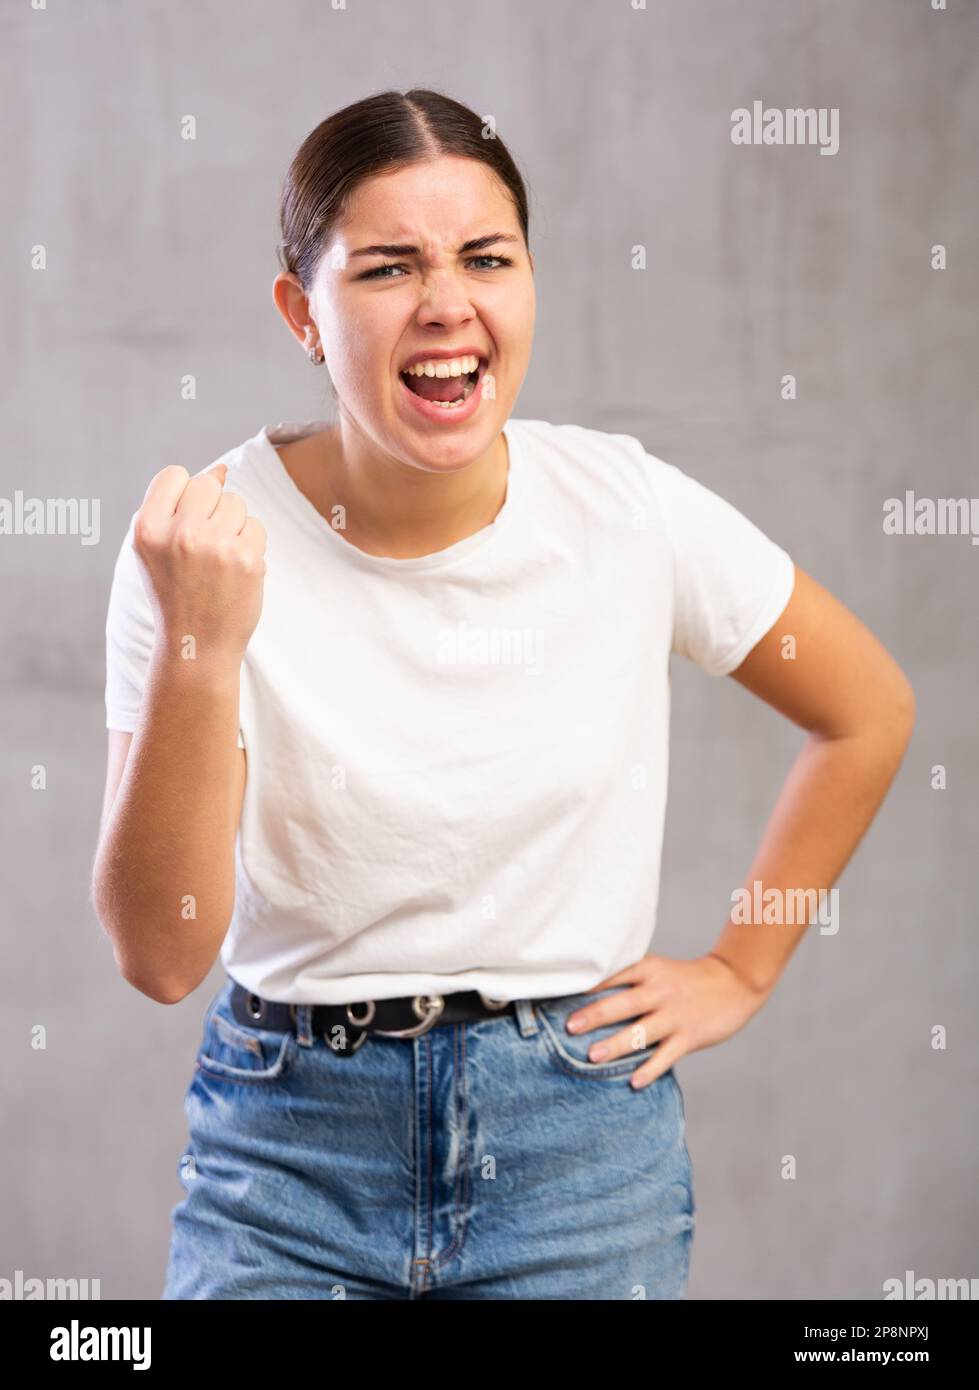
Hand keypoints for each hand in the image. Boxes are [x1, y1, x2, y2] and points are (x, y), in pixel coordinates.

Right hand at [133, 461, 267, 665]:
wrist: (196, 646)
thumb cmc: (175, 593)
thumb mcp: (157, 549)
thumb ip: (179, 506)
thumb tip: (222, 469)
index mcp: (147, 528)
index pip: (174, 475)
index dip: (184, 496)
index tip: (184, 525)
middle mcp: (180, 533)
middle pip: (208, 485)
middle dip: (211, 509)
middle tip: (203, 547)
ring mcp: (215, 545)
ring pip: (236, 504)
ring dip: (233, 527)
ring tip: (218, 561)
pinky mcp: (246, 558)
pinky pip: (256, 526)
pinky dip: (250, 545)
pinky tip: (235, 571)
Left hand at [565, 952, 771, 1088]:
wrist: (734, 982)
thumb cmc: (684, 979)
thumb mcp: (657, 968)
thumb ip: (627, 979)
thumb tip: (585, 994)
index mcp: (648, 970)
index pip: (613, 975)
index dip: (588, 985)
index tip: (562, 995)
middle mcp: (660, 991)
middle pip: (624, 1003)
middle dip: (596, 1015)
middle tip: (569, 1027)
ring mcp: (675, 1015)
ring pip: (642, 1031)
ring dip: (617, 1044)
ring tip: (592, 1056)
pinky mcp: (690, 1036)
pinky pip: (667, 1055)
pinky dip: (650, 1069)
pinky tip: (634, 1082)